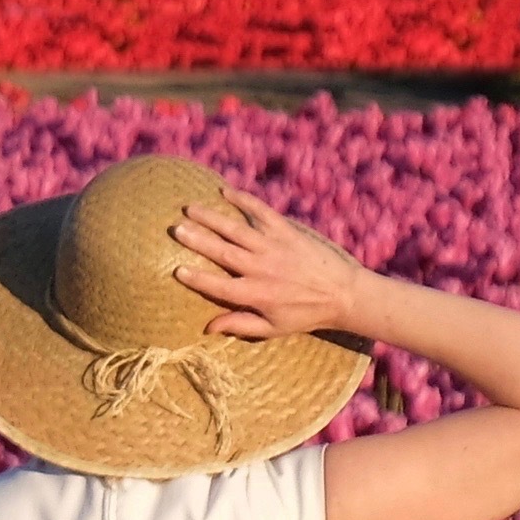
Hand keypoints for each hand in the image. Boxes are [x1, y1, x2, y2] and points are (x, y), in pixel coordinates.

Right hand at [169, 193, 383, 344]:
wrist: (343, 294)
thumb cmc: (305, 314)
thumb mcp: (273, 328)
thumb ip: (240, 326)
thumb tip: (207, 328)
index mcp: (257, 295)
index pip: (220, 286)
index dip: (198, 279)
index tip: (177, 270)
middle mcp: (263, 269)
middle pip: (224, 252)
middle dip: (198, 240)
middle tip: (176, 229)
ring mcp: (275, 247)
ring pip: (237, 230)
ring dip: (212, 217)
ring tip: (190, 208)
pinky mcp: (287, 232)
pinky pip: (263, 212)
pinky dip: (245, 200)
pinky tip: (226, 191)